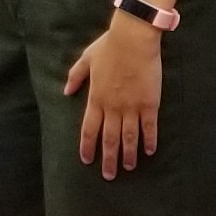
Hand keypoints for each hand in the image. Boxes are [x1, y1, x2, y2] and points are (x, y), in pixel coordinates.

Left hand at [61, 20, 163, 177]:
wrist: (133, 39)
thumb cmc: (110, 45)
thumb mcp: (87, 58)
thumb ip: (76, 76)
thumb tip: (66, 91)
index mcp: (96, 98)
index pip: (89, 130)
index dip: (88, 147)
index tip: (87, 160)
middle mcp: (112, 107)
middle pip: (109, 139)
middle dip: (108, 159)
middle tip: (109, 175)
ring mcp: (132, 107)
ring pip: (129, 137)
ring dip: (128, 155)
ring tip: (129, 168)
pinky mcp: (149, 103)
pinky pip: (149, 127)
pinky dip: (149, 140)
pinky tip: (149, 151)